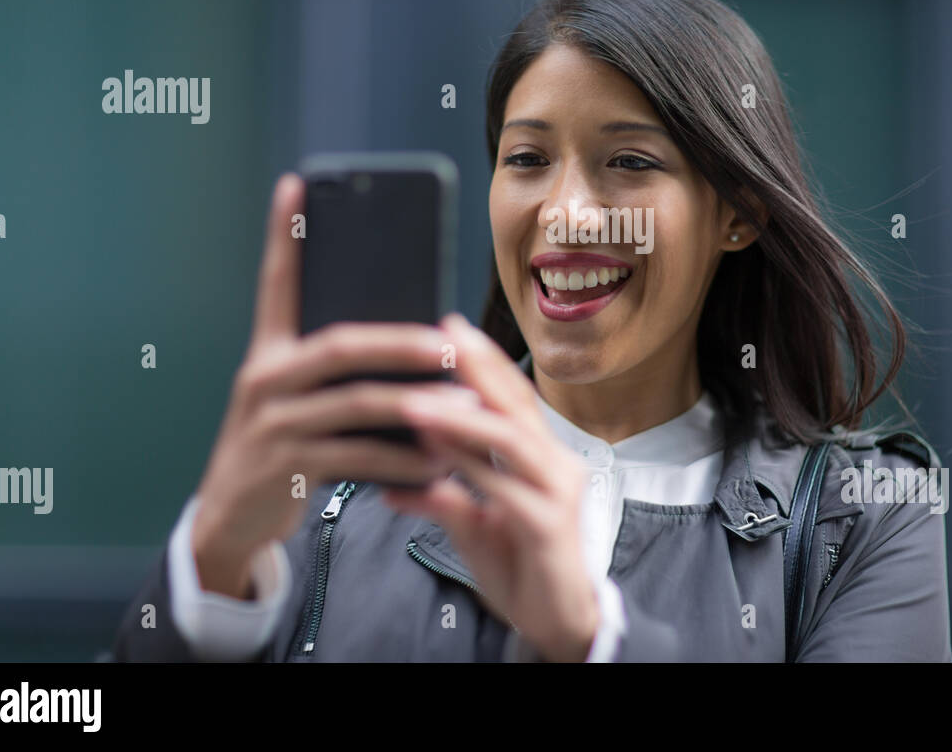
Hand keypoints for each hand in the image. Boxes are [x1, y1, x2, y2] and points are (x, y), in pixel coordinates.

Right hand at [191, 173, 470, 597]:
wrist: (229, 517)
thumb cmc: (282, 447)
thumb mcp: (298, 400)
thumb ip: (338, 372)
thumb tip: (420, 343)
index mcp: (269, 353)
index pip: (276, 283)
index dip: (284, 235)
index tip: (296, 186)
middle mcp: (265, 379)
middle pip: (341, 345)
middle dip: (402, 342)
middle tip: (450, 343)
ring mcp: (272, 423)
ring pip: (357, 403)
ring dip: (417, 406)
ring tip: (462, 408)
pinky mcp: (285, 466)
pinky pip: (359, 457)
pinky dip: (403, 459)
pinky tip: (436, 461)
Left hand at [383, 313, 600, 662]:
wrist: (556, 622)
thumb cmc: (521, 566)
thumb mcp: (472, 526)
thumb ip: (443, 498)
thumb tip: (393, 482)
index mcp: (541, 457)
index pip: (513, 398)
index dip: (484, 363)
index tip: (450, 327)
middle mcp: (556, 465)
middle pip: (517, 406)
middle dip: (480, 368)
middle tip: (444, 335)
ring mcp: (558, 495)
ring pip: (510, 442)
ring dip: (462, 419)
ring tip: (417, 401)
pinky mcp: (550, 528)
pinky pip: (506, 492)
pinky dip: (469, 472)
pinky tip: (435, 460)